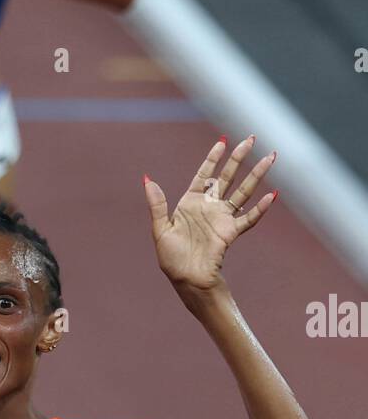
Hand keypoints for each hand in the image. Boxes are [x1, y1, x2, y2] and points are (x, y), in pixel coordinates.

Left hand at [144, 136, 277, 288]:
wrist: (186, 279)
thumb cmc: (172, 257)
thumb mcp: (160, 229)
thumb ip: (157, 205)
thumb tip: (148, 180)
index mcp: (190, 203)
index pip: (204, 174)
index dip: (213, 158)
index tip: (223, 141)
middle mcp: (209, 207)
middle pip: (228, 176)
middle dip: (239, 158)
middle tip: (251, 139)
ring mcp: (222, 218)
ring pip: (243, 191)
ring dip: (257, 175)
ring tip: (270, 157)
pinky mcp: (231, 233)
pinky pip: (248, 218)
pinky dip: (260, 208)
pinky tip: (272, 196)